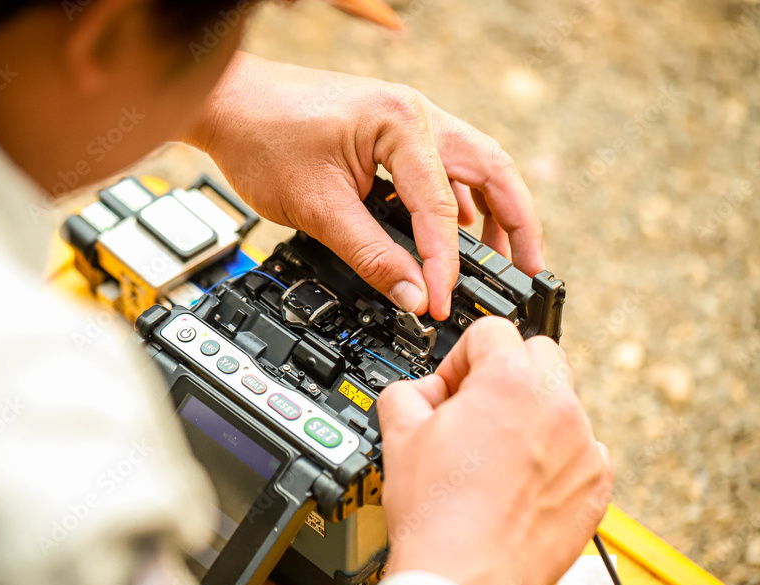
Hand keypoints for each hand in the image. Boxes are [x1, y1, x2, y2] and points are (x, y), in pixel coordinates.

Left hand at [185, 54, 542, 320]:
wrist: (229, 106)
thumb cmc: (263, 138)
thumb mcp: (318, 208)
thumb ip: (371, 256)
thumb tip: (411, 296)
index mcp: (401, 122)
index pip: (441, 207)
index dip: (444, 264)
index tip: (440, 302)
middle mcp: (416, 113)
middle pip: (492, 170)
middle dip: (516, 223)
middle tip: (529, 271)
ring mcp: (409, 120)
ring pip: (476, 167)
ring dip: (495, 212)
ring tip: (507, 259)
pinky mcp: (395, 134)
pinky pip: (446, 169)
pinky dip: (462, 203)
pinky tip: (461, 234)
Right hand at [377, 318, 612, 584]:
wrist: (463, 580)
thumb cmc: (436, 516)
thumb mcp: (399, 434)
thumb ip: (408, 391)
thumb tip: (420, 393)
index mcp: (510, 382)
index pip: (492, 331)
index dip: (463, 355)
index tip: (454, 384)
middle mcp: (557, 406)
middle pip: (539, 355)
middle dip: (506, 372)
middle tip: (477, 407)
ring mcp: (584, 446)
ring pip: (562, 403)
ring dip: (532, 414)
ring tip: (496, 453)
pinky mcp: (597, 485)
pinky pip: (582, 449)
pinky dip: (556, 456)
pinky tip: (521, 482)